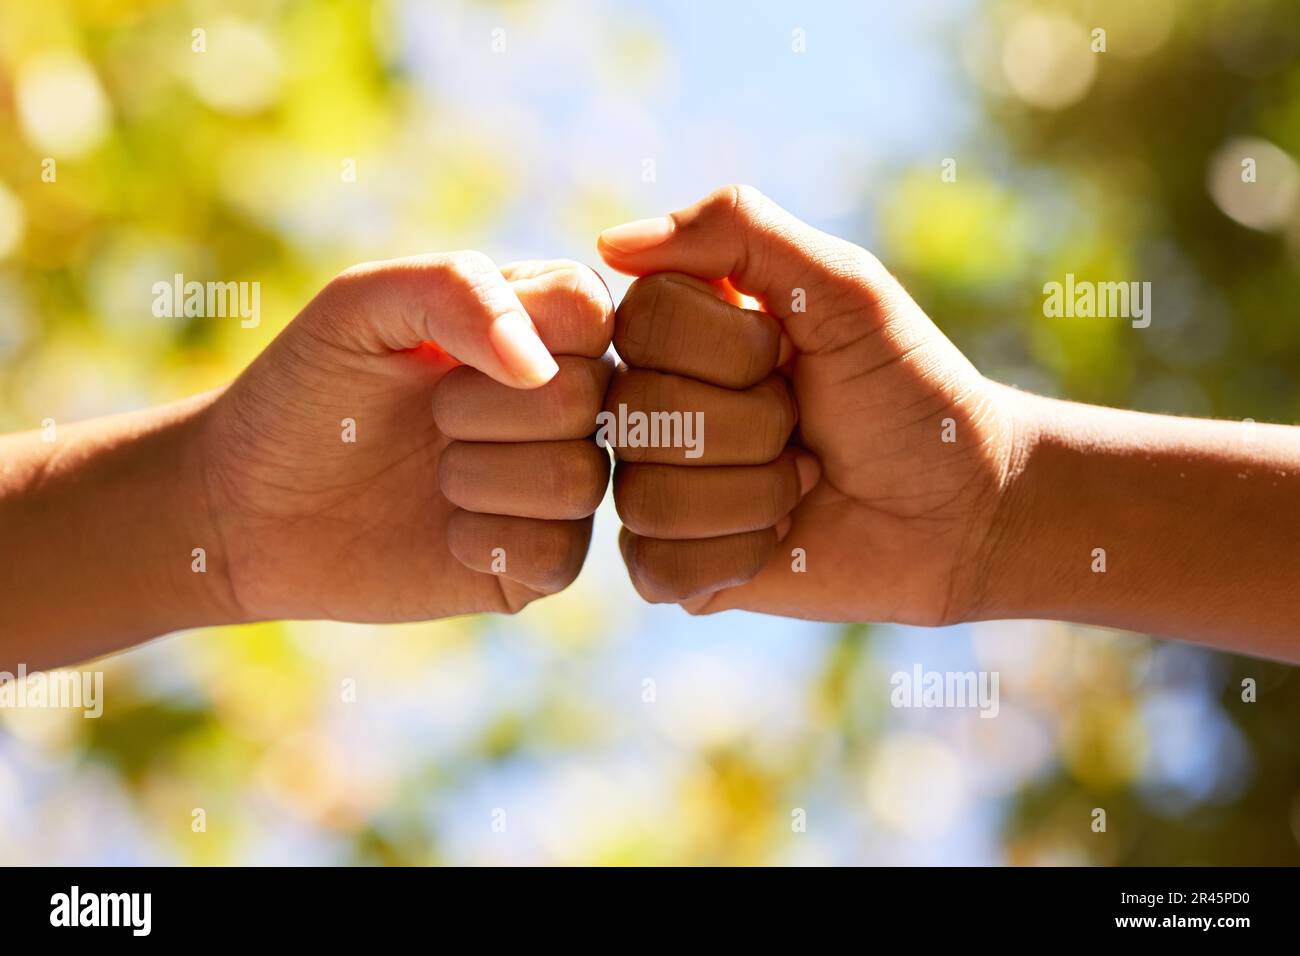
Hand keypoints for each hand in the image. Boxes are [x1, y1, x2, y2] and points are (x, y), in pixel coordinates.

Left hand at [198, 253, 613, 622]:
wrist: (248, 505)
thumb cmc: (307, 392)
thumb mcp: (360, 306)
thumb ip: (456, 291)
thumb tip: (539, 368)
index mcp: (536, 325)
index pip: (590, 308)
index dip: (524, 332)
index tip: (445, 354)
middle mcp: (563, 402)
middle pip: (592, 396)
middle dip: (482, 410)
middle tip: (427, 418)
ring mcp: (556, 484)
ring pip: (580, 479)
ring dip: (479, 477)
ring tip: (430, 475)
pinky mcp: (541, 562)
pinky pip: (559, 553)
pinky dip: (485, 541)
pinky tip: (443, 531)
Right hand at [598, 186, 1017, 624]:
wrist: (963, 506)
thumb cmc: (908, 388)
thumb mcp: (842, 285)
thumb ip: (737, 229)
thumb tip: (610, 242)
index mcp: (678, 332)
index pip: (641, 322)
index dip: (732, 349)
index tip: (790, 356)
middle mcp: (650, 405)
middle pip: (638, 412)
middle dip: (753, 425)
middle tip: (804, 426)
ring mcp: (656, 487)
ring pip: (647, 497)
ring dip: (754, 493)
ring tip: (799, 482)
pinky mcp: (673, 567)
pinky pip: (658, 565)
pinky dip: (738, 553)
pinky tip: (778, 537)